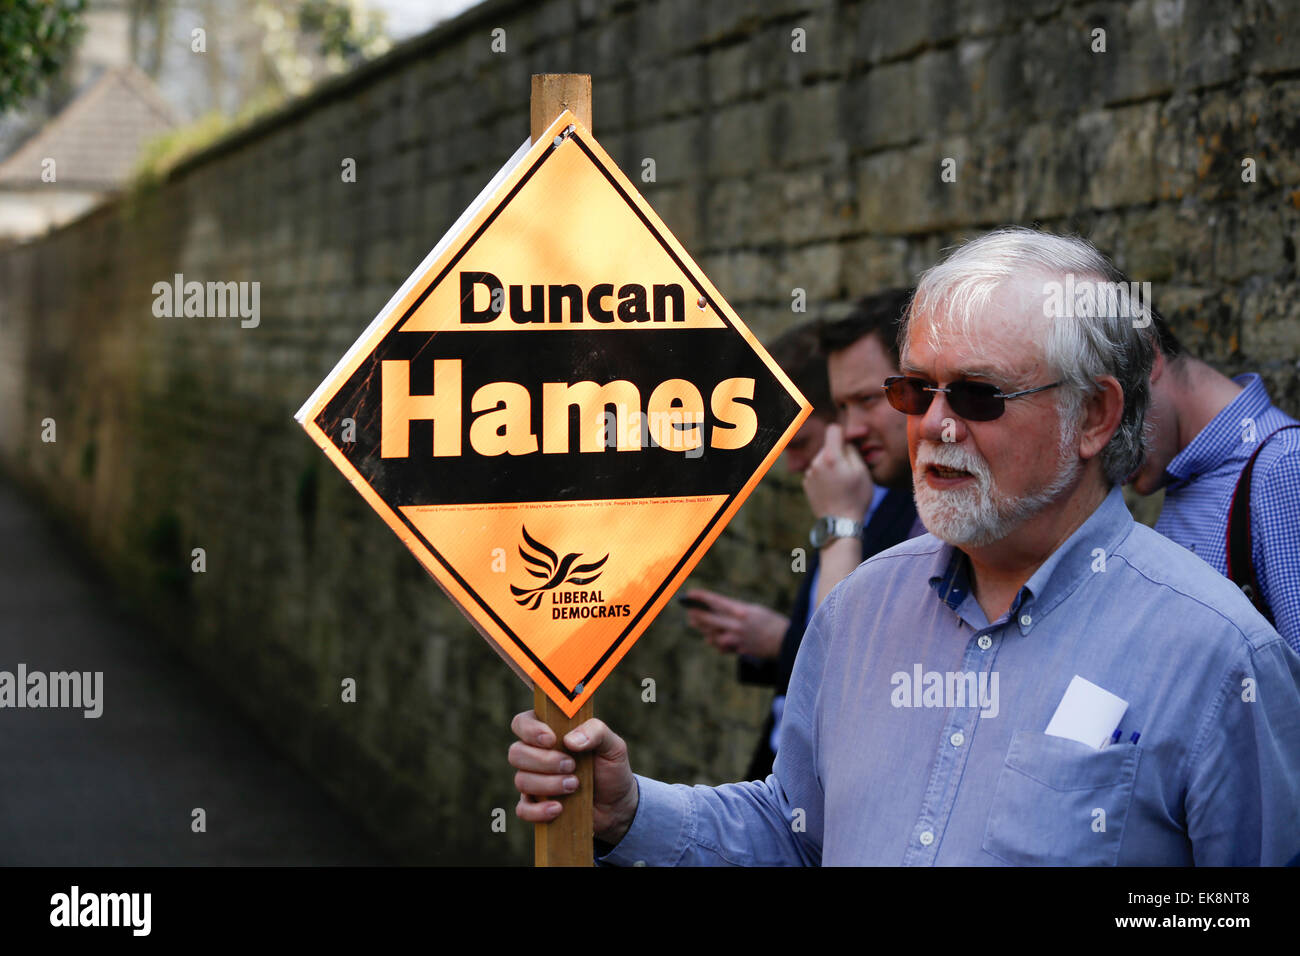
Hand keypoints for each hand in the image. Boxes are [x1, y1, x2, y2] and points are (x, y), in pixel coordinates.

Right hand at [509, 711, 639, 844]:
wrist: (617, 805)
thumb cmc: (610, 768)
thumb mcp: (613, 746)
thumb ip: (596, 732)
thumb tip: (571, 741)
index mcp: (550, 732)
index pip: (522, 723)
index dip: (530, 730)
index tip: (551, 740)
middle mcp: (536, 755)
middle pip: (516, 753)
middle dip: (544, 761)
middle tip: (571, 765)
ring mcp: (534, 781)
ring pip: (521, 780)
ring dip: (548, 784)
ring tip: (574, 785)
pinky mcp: (536, 806)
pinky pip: (523, 809)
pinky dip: (538, 810)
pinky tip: (558, 808)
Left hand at [683, 588, 787, 658]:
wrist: (788, 642)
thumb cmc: (772, 623)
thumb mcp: (755, 611)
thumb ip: (737, 612)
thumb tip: (720, 612)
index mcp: (742, 610)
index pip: (717, 602)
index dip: (702, 597)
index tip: (691, 594)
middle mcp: (738, 624)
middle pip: (710, 619)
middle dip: (697, 615)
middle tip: (689, 612)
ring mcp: (738, 638)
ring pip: (712, 634)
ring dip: (703, 628)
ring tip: (695, 623)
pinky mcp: (740, 649)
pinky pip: (722, 646)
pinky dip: (715, 642)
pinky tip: (711, 638)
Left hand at [803, 423, 874, 521]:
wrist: (840, 523)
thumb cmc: (855, 497)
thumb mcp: (862, 471)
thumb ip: (852, 451)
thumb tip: (846, 441)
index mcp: (830, 457)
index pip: (833, 430)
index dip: (844, 433)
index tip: (852, 443)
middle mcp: (816, 462)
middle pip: (828, 446)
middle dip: (839, 452)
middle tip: (851, 469)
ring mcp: (809, 474)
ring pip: (823, 459)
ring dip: (832, 464)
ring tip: (842, 482)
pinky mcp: (806, 484)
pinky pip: (817, 471)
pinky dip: (825, 475)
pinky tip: (834, 488)